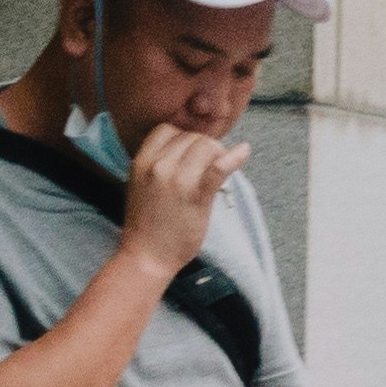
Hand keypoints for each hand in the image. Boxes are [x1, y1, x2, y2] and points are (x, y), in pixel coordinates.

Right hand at [116, 124, 246, 279]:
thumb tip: (190, 150)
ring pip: (207, 146)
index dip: (183, 138)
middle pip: (191, 137)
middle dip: (204, 148)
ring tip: (218, 171)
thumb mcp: (142, 185)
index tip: (190, 154)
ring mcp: (176, 179)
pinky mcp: (196, 195)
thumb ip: (159, 165)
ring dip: (217, 155)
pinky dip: (234, 157)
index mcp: (141, 161)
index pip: (167, 129)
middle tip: (209, 167)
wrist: (146, 257)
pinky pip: (219, 167)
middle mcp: (157, 165)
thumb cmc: (146, 225)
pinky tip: (244, 152)